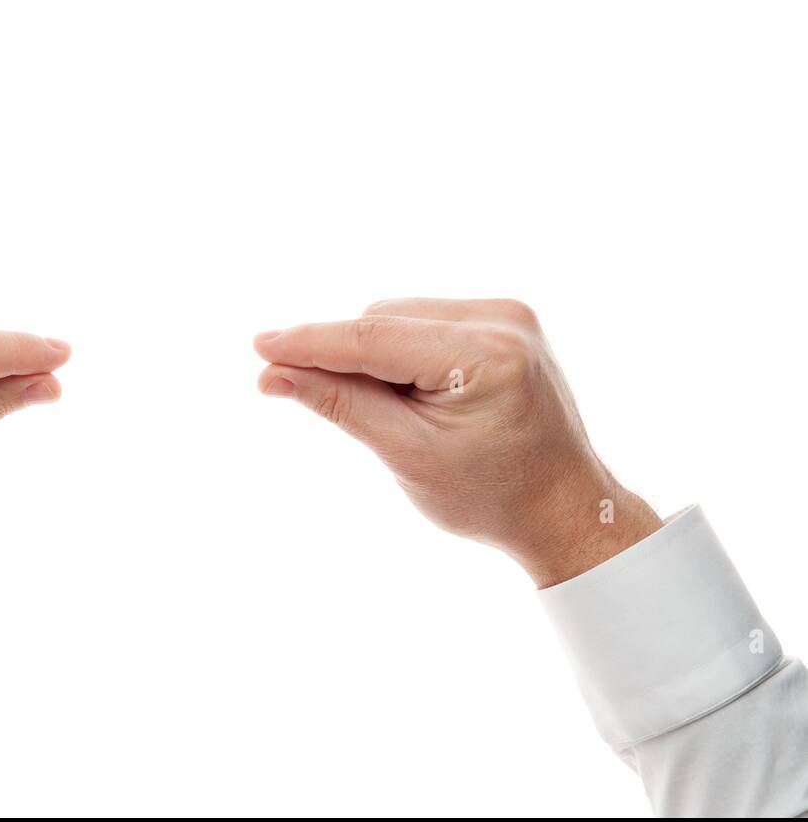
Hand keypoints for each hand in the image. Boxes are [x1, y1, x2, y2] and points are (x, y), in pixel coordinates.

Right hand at [254, 298, 660, 586]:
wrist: (563, 508)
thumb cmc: (490, 495)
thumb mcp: (405, 454)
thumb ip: (339, 403)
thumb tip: (273, 372)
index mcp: (486, 355)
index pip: (373, 337)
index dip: (310, 342)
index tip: (259, 346)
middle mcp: (501, 318)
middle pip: (382, 321)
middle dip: (344, 358)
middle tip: (336, 411)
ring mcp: (506, 313)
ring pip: (396, 318)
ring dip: (372, 356)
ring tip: (398, 416)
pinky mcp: (502, 319)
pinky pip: (421, 322)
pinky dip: (398, 353)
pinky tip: (412, 394)